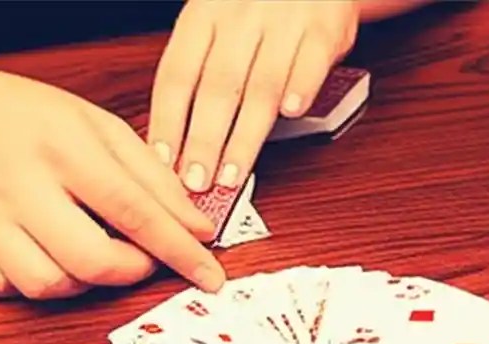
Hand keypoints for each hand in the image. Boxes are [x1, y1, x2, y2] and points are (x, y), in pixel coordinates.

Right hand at [0, 64, 219, 298]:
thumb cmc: (21, 116)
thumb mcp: (96, 124)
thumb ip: (151, 176)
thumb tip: (196, 226)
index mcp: (62, 148)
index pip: (134, 211)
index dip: (179, 250)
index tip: (210, 275)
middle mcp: (20, 187)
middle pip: (92, 260)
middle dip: (134, 271)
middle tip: (144, 257)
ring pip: (50, 285)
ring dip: (87, 282)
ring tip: (95, 252)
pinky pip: (12, 290)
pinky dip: (43, 284)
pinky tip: (52, 256)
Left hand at [150, 0, 360, 190]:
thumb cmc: (262, 2)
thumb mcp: (220, 18)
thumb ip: (204, 67)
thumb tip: (179, 136)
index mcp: (204, 14)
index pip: (177, 75)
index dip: (169, 121)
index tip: (163, 162)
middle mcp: (239, 16)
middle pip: (217, 88)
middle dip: (204, 141)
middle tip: (197, 181)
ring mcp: (283, 20)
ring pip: (261, 85)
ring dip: (246, 135)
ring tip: (234, 173)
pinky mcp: (324, 26)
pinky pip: (310, 62)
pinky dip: (300, 88)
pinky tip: (290, 114)